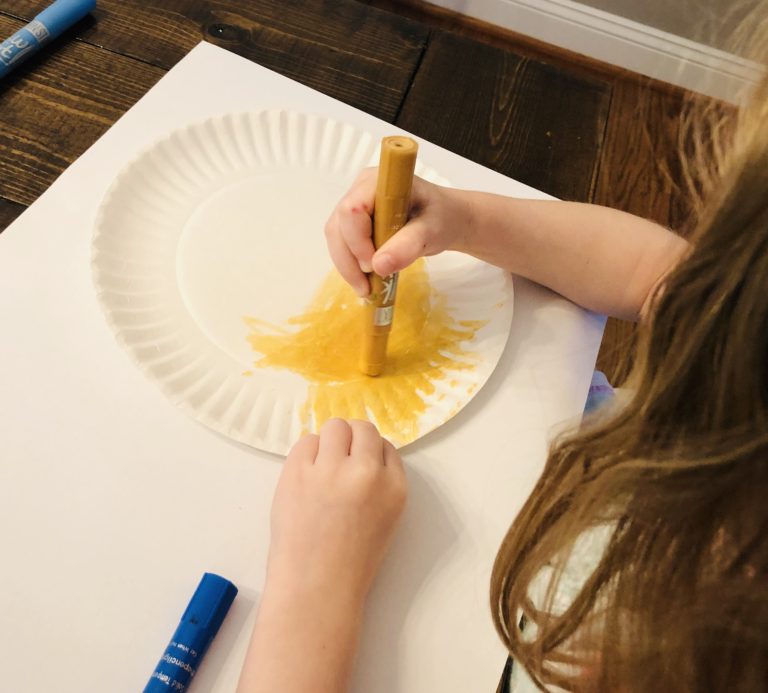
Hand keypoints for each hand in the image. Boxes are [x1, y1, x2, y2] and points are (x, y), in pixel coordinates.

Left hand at [238, 420, 405, 692]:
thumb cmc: (352, 559)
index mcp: (394, 487)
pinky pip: (305, 441)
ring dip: (329, 441)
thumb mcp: (386, 518)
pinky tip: (304, 476)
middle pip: (362, 428)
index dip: (370, 453)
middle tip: (339, 461)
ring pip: (334, 426)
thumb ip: (381, 483)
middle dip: (352, 440)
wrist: (316, 585)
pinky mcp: (298, 470)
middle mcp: (366, 471)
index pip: (386, 446)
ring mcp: (330, 469)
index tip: (359, 466)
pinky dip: (306, 453)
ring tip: (321, 466)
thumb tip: (361, 452)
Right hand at [324, 168, 473, 295]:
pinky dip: (351, 266)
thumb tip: (379, 266)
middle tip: (368, 288)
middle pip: (338, 227)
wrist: (446, 218)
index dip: (358, 241)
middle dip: (349, 261)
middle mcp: (360, 190)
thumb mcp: (431, 231)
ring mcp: (355, 206)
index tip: (376, 266)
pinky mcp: (354, 223)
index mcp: (379, 182)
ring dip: (348, 267)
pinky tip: (366, 282)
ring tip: (366, 290)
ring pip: (337, 239)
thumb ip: (408, 245)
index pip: (352, 210)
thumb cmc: (441, 217)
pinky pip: (343, 246)